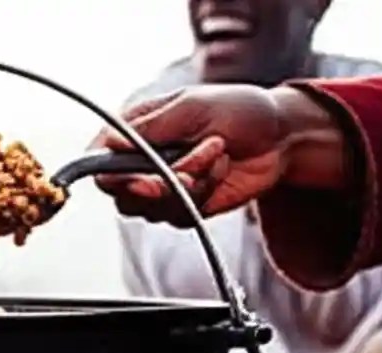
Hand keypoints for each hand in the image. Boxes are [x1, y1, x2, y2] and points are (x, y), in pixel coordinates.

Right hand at [91, 85, 291, 226]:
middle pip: (122, 194)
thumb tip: (109, 142)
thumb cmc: (239, 109)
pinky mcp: (185, 205)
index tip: (139, 177)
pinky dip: (204, 195)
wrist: (281, 137)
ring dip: (189, 184)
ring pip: (152, 208)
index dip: (110, 175)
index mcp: (136, 129)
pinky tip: (220, 170)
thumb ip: (150, 127)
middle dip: (158, 184)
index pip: (99, 161)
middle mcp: (143, 160)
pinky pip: (179, 216)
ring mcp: (163, 185)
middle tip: (185, 172)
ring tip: (216, 153)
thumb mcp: (193, 107)